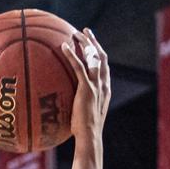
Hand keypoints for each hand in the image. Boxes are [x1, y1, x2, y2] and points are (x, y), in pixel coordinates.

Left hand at [64, 28, 108, 143]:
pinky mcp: (87, 88)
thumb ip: (81, 105)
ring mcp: (96, 86)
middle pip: (101, 57)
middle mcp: (103, 85)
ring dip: (85, 43)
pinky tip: (64, 46)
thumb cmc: (85, 131)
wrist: (90, 137)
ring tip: (75, 33)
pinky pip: (79, 66)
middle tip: (85, 32)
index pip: (104, 66)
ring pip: (93, 57)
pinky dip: (72, 54)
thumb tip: (67, 105)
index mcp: (105, 90)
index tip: (92, 44)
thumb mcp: (85, 114)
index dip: (99, 53)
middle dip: (94, 42)